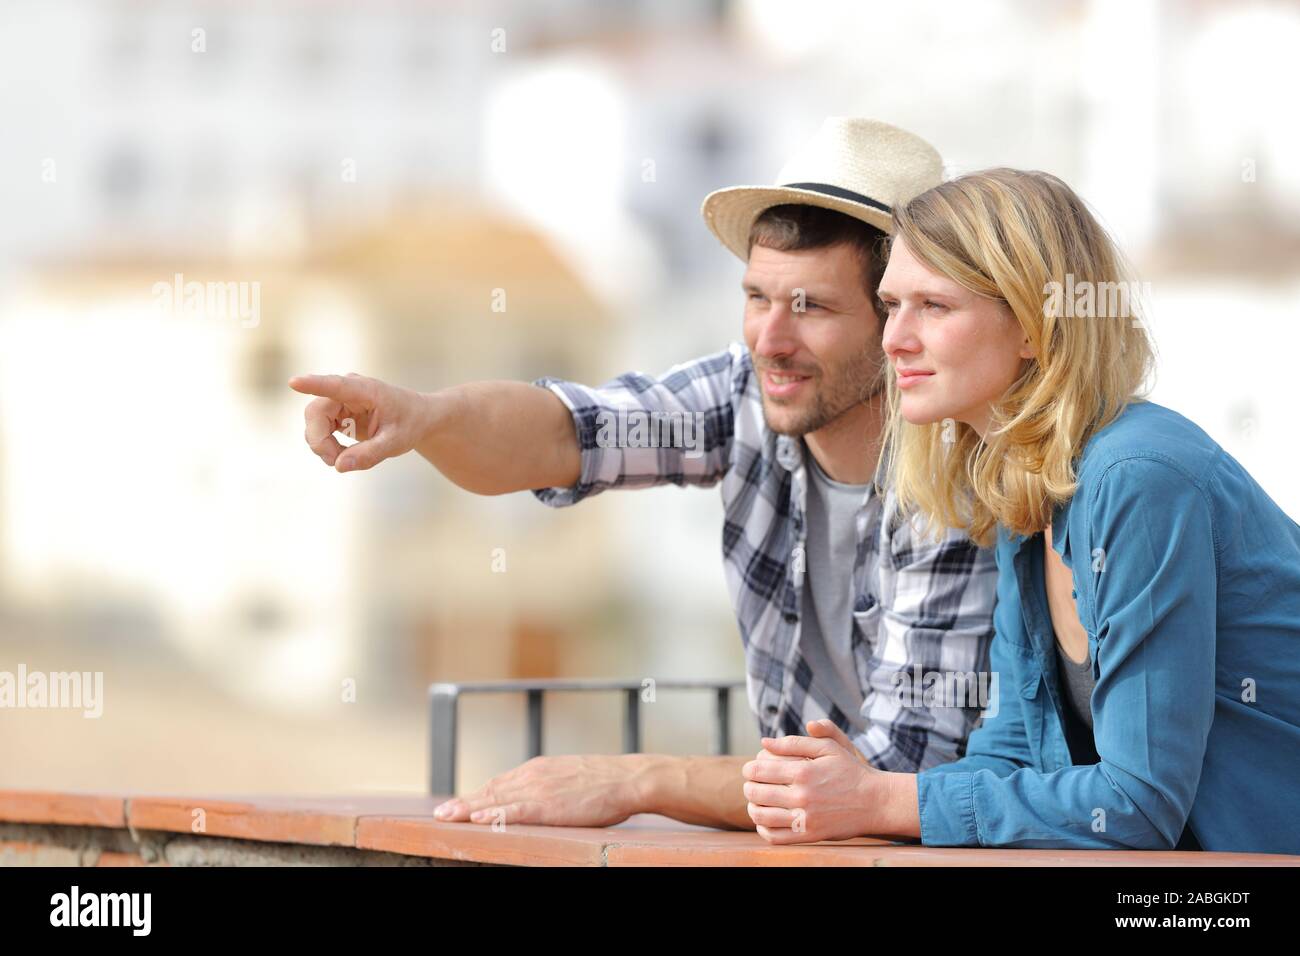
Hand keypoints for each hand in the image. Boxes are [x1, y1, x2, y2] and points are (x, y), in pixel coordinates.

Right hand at [288, 371, 432, 471]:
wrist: (416, 418)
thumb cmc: (409, 424)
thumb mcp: (395, 443)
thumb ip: (369, 455)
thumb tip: (339, 466)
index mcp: (366, 390)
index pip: (335, 386)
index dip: (313, 384)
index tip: (294, 382)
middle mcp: (347, 390)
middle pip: (315, 413)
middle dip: (319, 441)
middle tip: (334, 461)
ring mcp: (338, 400)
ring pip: (313, 423)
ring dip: (322, 445)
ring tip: (346, 458)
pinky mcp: (335, 412)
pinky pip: (318, 430)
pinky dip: (326, 446)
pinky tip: (343, 454)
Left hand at [432, 754, 641, 827]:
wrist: (629, 778)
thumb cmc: (606, 782)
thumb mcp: (570, 777)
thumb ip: (548, 785)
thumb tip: (536, 797)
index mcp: (538, 769)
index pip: (499, 783)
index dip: (476, 795)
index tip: (458, 804)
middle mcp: (533, 775)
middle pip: (490, 789)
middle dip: (463, 802)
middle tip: (439, 813)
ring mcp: (539, 789)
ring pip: (496, 798)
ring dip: (468, 808)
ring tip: (446, 816)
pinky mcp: (549, 804)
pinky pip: (515, 810)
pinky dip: (494, 813)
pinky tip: (478, 818)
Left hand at [742, 718, 882, 844]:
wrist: (876, 802)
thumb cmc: (851, 771)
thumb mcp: (829, 748)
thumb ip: (795, 742)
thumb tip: (765, 741)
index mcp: (803, 772)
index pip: (759, 770)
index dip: (749, 769)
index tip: (750, 769)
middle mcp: (802, 796)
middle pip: (756, 792)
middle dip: (748, 787)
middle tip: (750, 785)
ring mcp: (805, 818)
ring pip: (761, 816)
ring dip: (752, 808)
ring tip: (754, 802)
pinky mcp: (810, 836)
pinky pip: (775, 837)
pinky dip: (763, 830)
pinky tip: (764, 822)